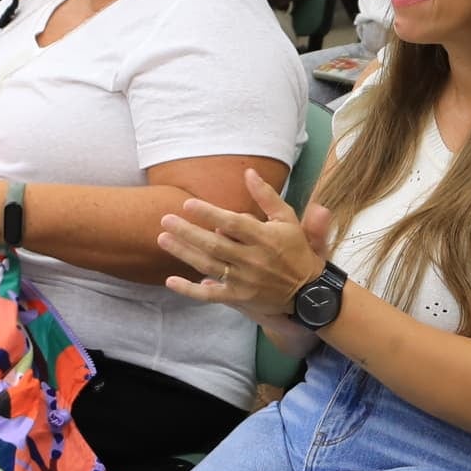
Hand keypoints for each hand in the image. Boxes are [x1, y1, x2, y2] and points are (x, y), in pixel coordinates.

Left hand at [157, 171, 331, 321]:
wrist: (308, 291)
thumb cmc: (295, 249)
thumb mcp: (287, 219)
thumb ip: (267, 196)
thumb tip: (248, 172)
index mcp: (266, 238)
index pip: (234, 224)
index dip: (210, 214)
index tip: (188, 204)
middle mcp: (254, 260)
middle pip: (215, 245)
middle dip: (189, 232)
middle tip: (165, 220)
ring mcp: (245, 281)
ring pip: (209, 265)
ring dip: (184, 253)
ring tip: (163, 239)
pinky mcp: (239, 298)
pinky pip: (210, 295)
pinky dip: (190, 290)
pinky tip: (170, 281)